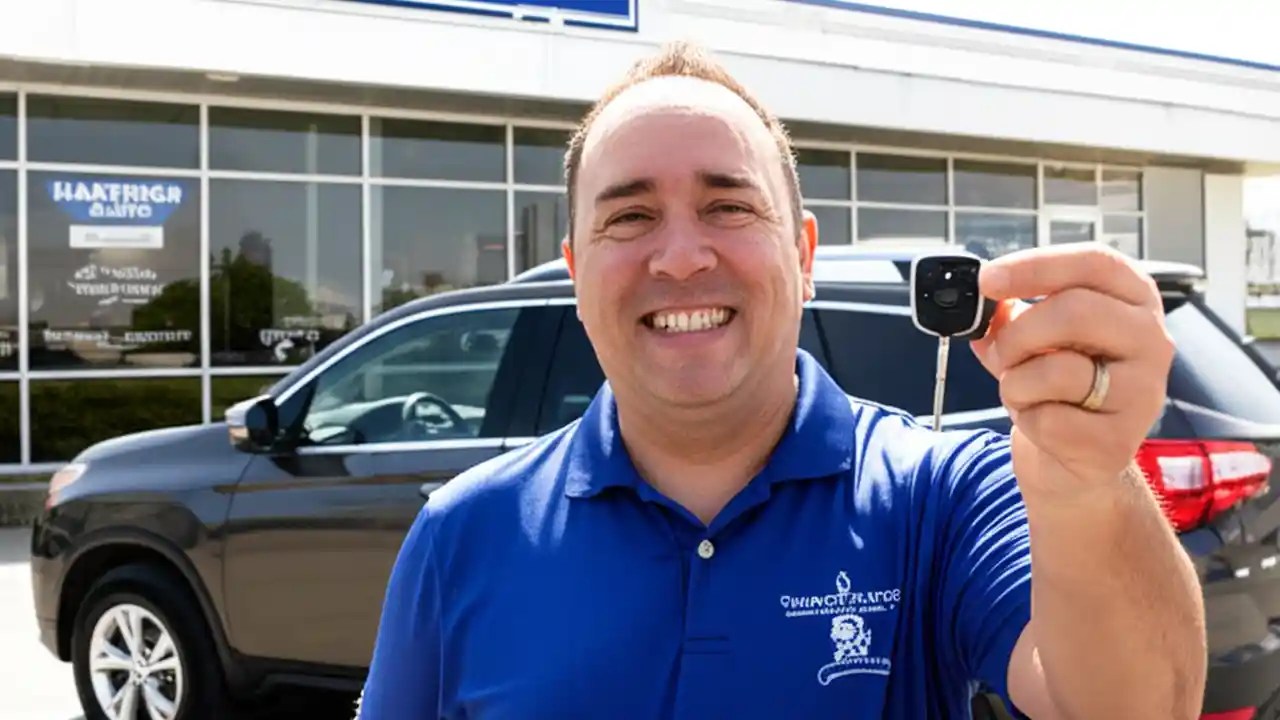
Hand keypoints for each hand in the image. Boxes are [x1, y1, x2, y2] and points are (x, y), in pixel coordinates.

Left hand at [969, 243, 1173, 497]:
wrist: (1075, 459)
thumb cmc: (1055, 386)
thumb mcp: (1034, 338)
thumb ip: (1009, 315)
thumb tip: (983, 304)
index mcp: (1134, 300)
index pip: (1094, 262)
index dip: (1036, 266)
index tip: (988, 280)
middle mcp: (1151, 340)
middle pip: (1074, 312)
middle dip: (1017, 334)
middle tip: (999, 352)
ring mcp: (1143, 392)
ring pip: (1057, 369)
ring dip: (1016, 382)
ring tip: (1025, 392)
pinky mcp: (1119, 441)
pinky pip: (1049, 419)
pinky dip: (1027, 420)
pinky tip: (1043, 424)